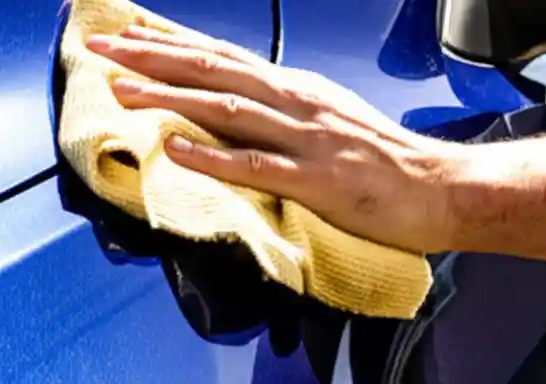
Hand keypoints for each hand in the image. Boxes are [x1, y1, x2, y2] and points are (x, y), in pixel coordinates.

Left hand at [85, 26, 469, 254]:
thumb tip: (237, 110)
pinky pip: (255, 165)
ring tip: (123, 89)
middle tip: (103, 48)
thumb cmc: (385, 163)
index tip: (127, 32)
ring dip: (170, 96)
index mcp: (297, 90)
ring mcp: (305, 139)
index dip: (171, 43)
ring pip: (225, 108)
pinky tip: (176, 148)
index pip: (223, 57)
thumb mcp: (330, 122)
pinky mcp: (315, 180)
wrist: (442, 188)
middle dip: (153, 56)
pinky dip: (211, 156)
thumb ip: (283, 114)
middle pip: (214, 70)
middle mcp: (296, 103)